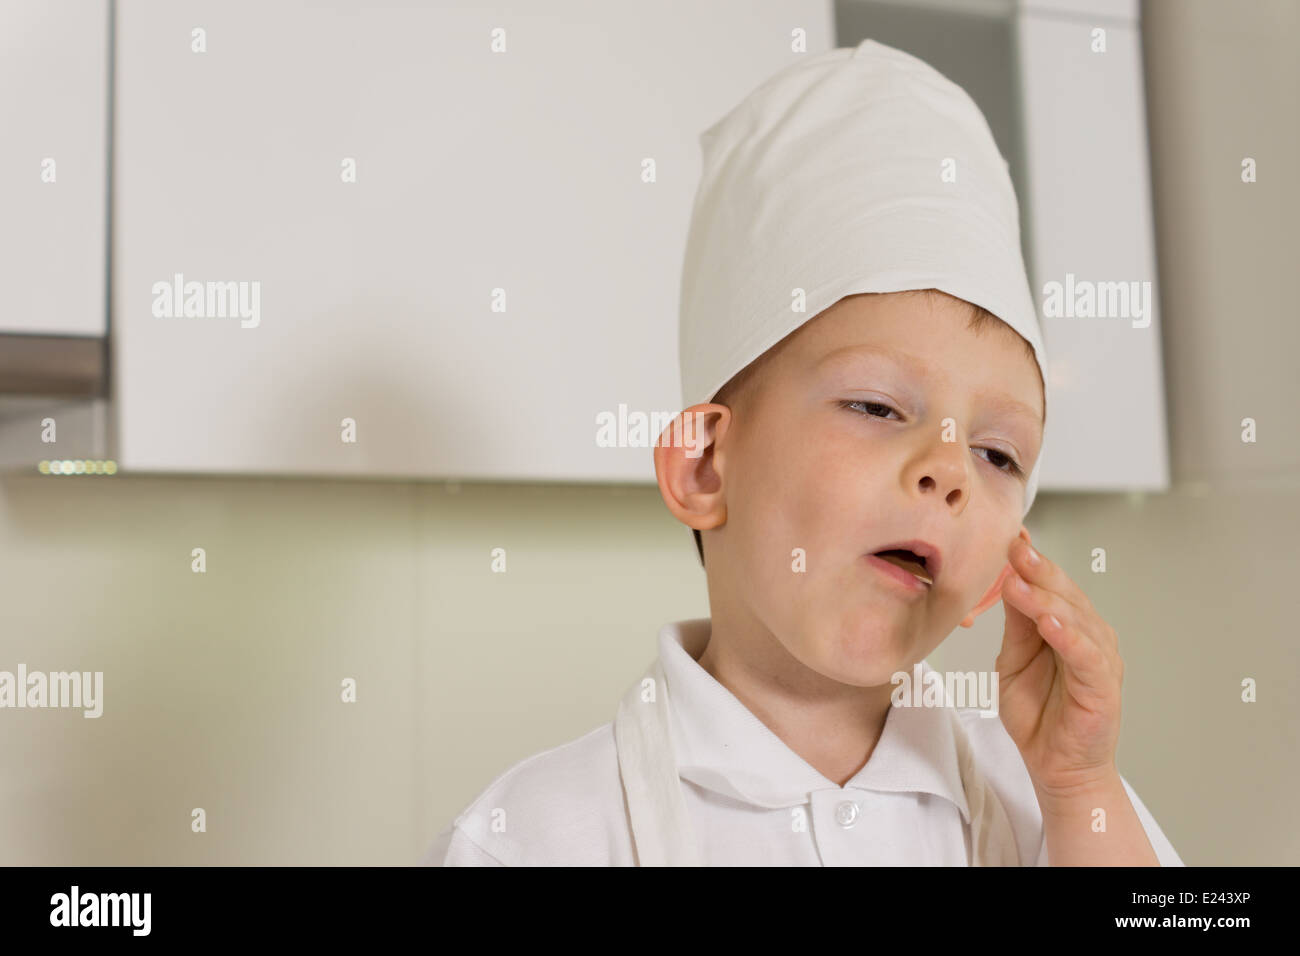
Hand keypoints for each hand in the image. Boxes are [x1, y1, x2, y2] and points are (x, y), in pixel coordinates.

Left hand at [995, 530, 1123, 801]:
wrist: (1054, 764)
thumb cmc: (1038, 710)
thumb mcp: (1014, 657)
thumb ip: (1016, 622)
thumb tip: (1007, 577)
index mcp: (1067, 623)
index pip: (1050, 585)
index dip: (1031, 561)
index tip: (1011, 536)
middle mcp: (1089, 634)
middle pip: (1064, 594)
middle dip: (1038, 570)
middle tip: (1015, 548)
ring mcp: (1099, 658)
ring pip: (1075, 619)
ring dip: (1046, 600)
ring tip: (1019, 583)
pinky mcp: (1103, 685)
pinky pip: (1086, 657)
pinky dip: (1069, 637)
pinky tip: (1050, 624)